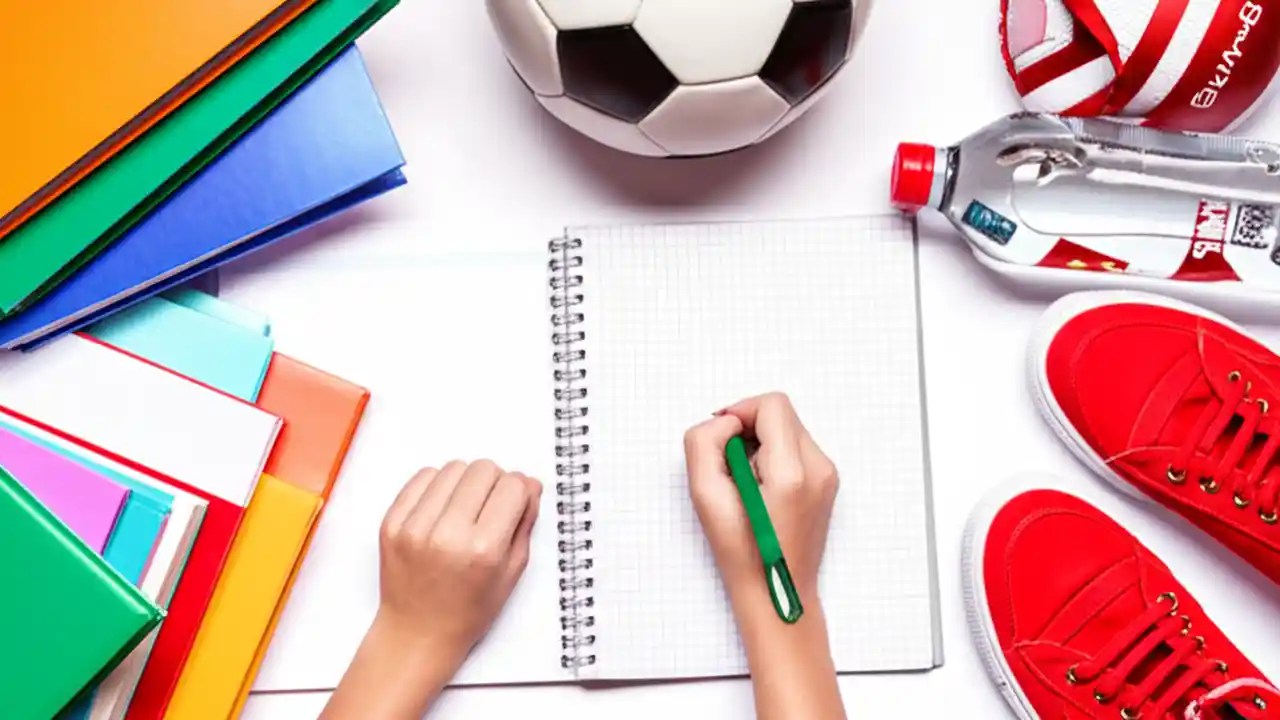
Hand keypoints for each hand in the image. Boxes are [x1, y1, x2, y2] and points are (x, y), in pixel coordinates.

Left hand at [323, 461, 541, 719]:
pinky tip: (443, 508)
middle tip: (491, 505)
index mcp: (483, 550)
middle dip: (495, 482)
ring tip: (465, 508)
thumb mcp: (511, 572)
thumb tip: (528, 483)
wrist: (418, 633)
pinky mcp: (392, 523)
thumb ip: (524, 523)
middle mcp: (447, 535)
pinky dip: (438, 485)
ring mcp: (415, 527)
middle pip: (483, 469)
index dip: (520, 490)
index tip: (516, 500)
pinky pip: (422, 477)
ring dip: (466, 481)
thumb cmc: (468, 610)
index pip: (512, 486)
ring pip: (453, 467)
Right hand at [684, 394, 846, 719]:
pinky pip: (796, 449)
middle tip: (731, 467)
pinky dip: (774, 457)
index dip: (740, 411)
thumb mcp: (705, 497)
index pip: (772, 405)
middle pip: (781, 414)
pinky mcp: (827, 483)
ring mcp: (828, 476)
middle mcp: (819, 469)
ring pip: (788, 429)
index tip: (723, 437)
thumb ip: (705, 444)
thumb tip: (727, 423)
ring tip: (746, 484)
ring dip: (761, 444)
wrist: (777, 594)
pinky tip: (761, 490)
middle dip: (749, 429)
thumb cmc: (741, 553)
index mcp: (792, 473)